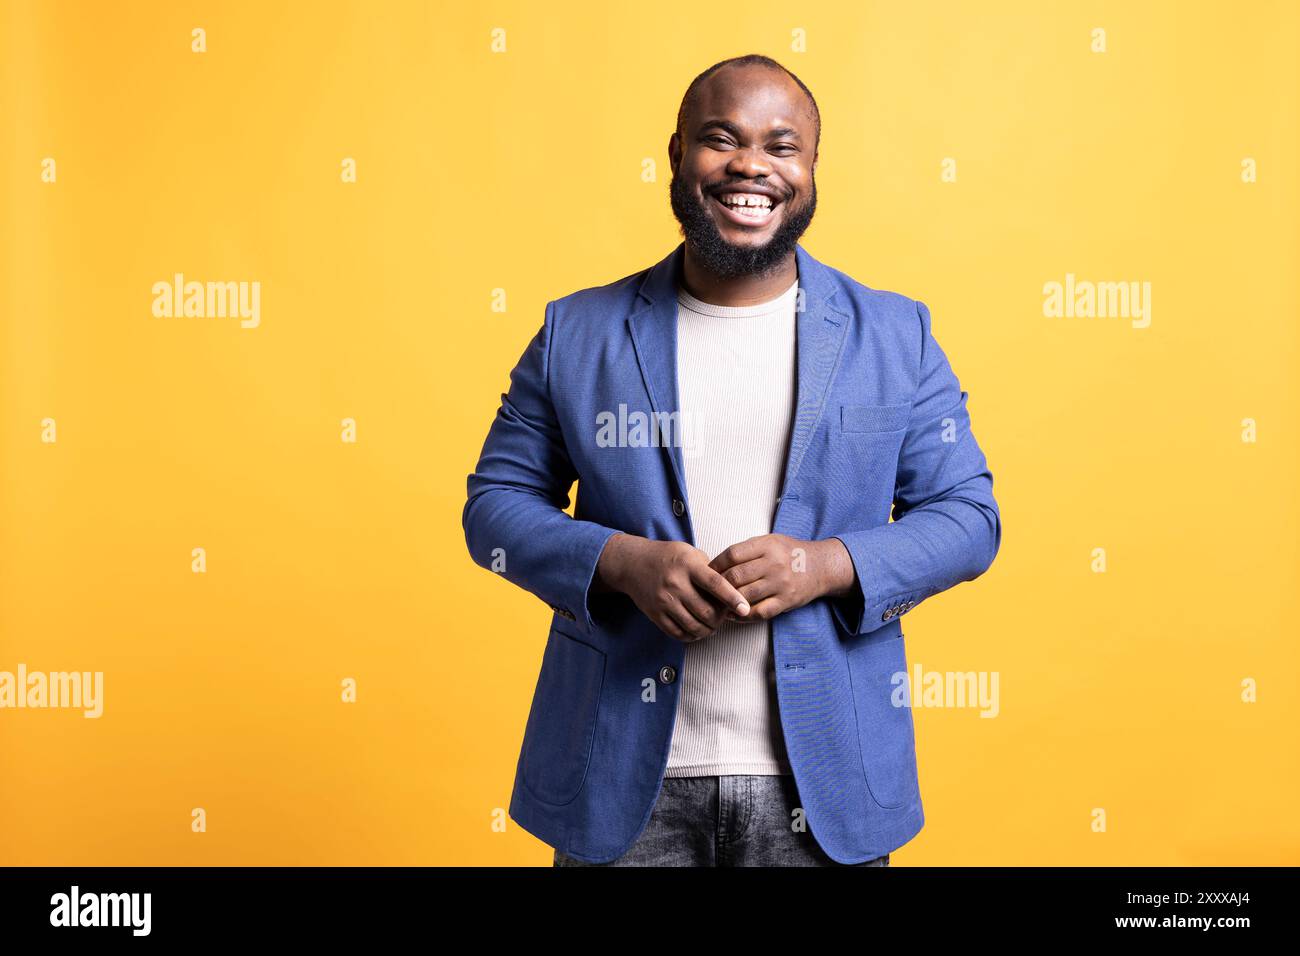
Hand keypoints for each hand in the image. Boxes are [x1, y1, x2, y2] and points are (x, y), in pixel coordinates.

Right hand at [595, 534, 750, 641]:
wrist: (632, 564)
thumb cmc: (666, 557)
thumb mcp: (689, 552)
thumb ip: (709, 568)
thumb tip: (730, 586)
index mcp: (687, 566)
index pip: (715, 583)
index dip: (732, 597)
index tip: (745, 608)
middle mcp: (676, 584)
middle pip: (706, 611)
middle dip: (720, 619)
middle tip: (724, 616)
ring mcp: (664, 601)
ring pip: (694, 626)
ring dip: (708, 630)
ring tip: (712, 625)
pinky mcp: (656, 614)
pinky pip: (678, 633)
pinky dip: (692, 636)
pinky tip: (697, 630)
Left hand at [709, 534, 854, 621]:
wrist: (821, 566)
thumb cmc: (790, 553)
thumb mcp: (770, 541)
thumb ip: (747, 550)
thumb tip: (717, 563)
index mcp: (767, 546)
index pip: (732, 554)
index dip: (716, 564)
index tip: (707, 572)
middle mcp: (774, 564)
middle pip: (736, 576)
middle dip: (718, 585)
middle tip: (708, 591)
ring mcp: (780, 584)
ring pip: (745, 596)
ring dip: (728, 602)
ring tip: (717, 604)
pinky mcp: (786, 601)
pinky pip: (759, 612)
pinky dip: (743, 616)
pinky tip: (734, 614)